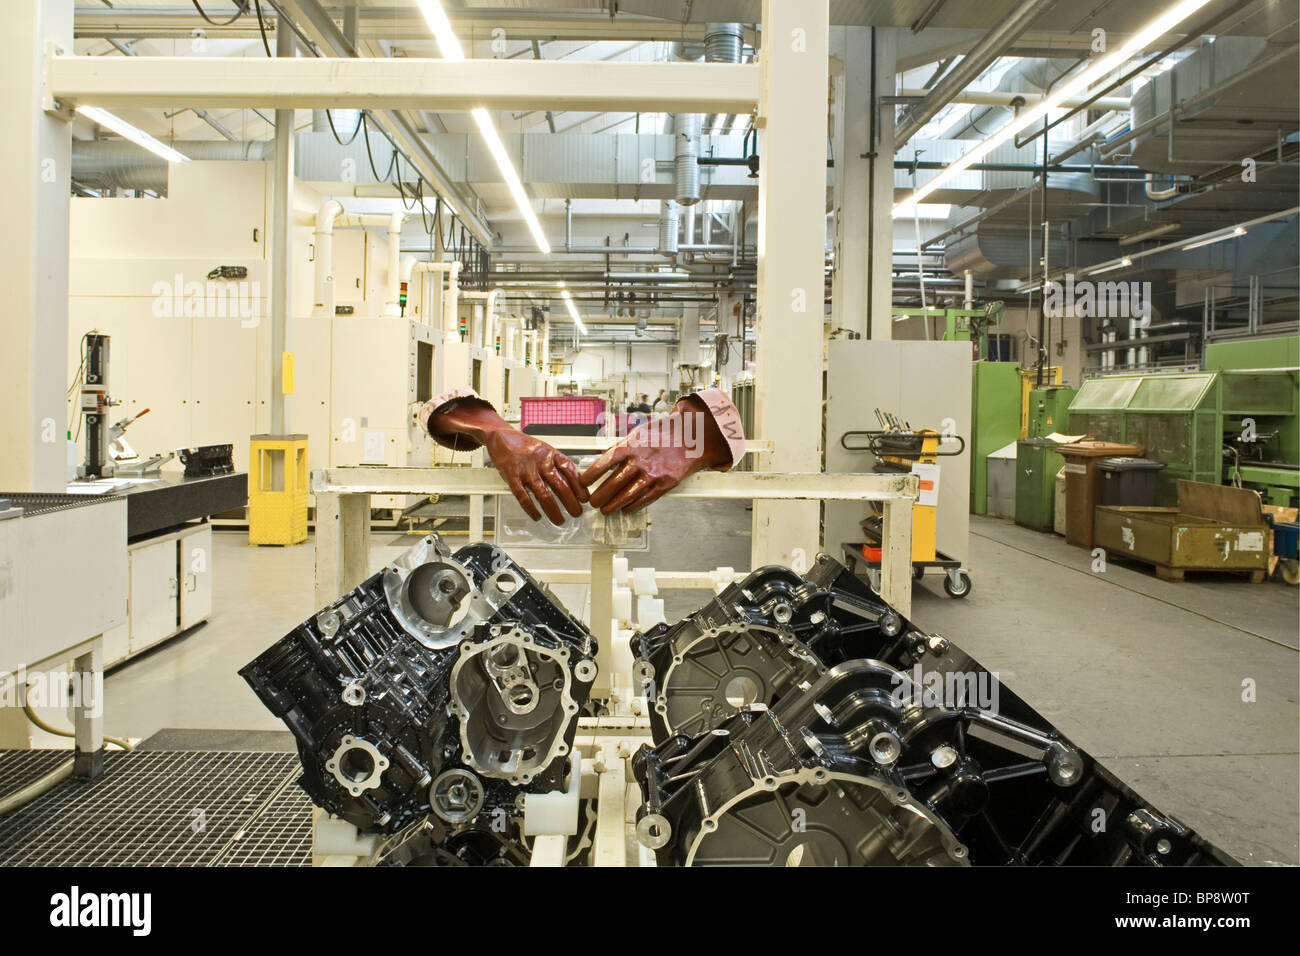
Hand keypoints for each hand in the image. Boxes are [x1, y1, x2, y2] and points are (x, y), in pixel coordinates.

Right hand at [424, 399, 586, 524]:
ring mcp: (526, 470)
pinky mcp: (512, 477)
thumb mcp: (546, 450)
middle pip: (560, 485)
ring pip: (543, 494)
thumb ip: (558, 464)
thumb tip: (575, 481)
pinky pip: (523, 496)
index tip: (585, 498)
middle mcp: (540, 462)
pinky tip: (537, 516)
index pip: (570, 470)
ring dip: (553, 510)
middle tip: (576, 513)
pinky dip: (531, 509)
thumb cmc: (524, 446)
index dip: (579, 486)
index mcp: (551, 454)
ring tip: (559, 520)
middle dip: (570, 502)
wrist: (501, 436)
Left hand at [581, 397, 731, 514]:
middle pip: (614, 482)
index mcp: (632, 445)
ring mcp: (654, 473)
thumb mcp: (639, 434)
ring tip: (605, 510)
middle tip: (593, 502)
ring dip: (614, 504)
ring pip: (628, 494)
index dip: (592, 474)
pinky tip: (626, 509)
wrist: (692, 437)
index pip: (605, 461)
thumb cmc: (664, 434)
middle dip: (601, 495)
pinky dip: (634, 505)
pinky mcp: (666, 483)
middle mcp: (642, 460)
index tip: (583, 482)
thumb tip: (602, 458)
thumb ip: (621, 447)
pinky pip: (646, 499)